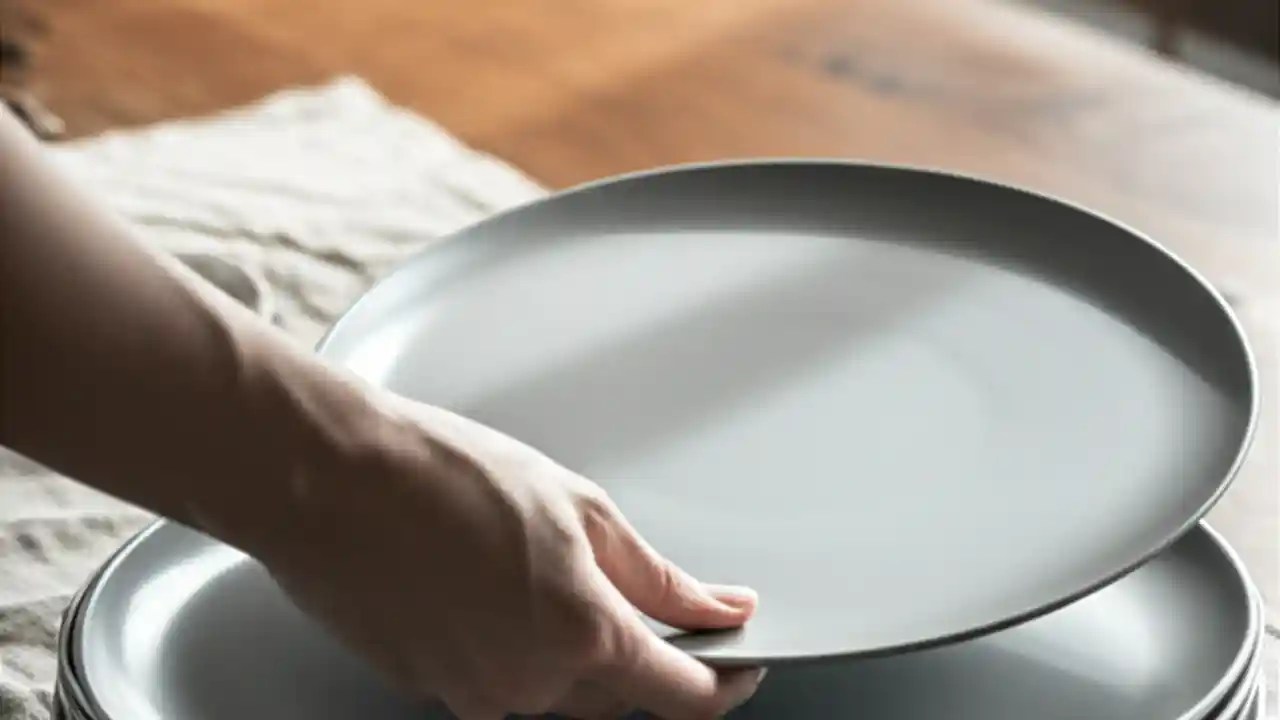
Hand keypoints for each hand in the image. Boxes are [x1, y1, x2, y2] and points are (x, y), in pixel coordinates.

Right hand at [256, 394, 762, 718]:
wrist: (330, 480)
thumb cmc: (443, 475)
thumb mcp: (579, 508)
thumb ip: (659, 576)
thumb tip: (718, 606)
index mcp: (583, 634)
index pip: (683, 695)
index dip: (724, 683)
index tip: (740, 665)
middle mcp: (532, 682)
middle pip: (622, 698)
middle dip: (646, 659)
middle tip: (640, 599)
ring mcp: (476, 694)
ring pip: (559, 696)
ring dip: (576, 654)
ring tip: (542, 574)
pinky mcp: (431, 689)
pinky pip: (501, 687)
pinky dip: (517, 652)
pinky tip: (494, 592)